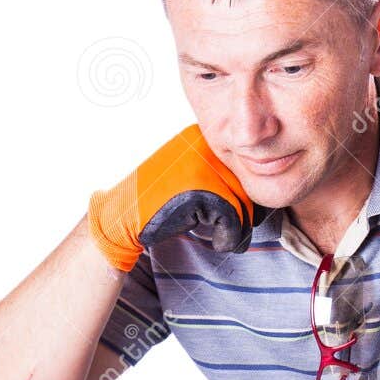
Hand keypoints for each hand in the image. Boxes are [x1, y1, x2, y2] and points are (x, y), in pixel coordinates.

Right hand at [87, 124, 256, 271]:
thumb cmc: (156, 202)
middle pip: (243, 183)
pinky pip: (234, 217)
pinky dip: (230, 236)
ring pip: (242, 201)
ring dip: (238, 228)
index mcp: (200, 136)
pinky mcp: (203, 189)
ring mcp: (203, 165)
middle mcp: (204, 144)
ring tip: (226, 239)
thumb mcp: (188, 177)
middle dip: (244, 214)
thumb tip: (256, 194)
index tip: (240, 218)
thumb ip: (217, 176)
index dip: (242, 197)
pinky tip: (219, 243)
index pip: (239, 168)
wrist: (123, 214)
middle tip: (235, 234)